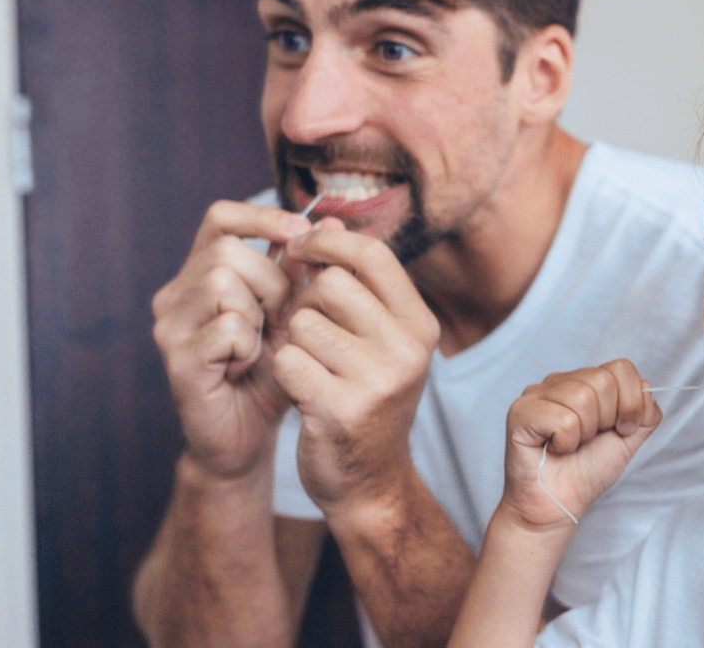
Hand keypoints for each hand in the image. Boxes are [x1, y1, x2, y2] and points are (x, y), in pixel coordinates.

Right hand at [151, 200, 312, 478]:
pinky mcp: (176, 359)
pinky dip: (249, 346)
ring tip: (261, 344)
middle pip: (227, 251)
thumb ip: (304, 270)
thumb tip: (331, 220)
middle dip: (270, 281)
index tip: (300, 232)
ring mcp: (170, 327)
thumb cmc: (272, 372)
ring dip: (259, 314)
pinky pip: (227, 328)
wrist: (248, 436)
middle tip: (279, 318)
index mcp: (200, 275)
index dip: (261, 217)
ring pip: (222, 283)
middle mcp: (176, 294)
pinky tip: (246, 367)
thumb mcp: (294, 314)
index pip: (220, 218)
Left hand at [272, 218, 440, 514]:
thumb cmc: (365, 397)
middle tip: (305, 329)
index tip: (301, 250)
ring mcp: (378, 382)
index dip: (328, 243)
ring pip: (303, 323)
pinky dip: (282, 372)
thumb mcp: (375, 338)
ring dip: (291, 341)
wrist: (369, 482)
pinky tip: (299, 391)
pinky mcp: (341, 410)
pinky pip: (287, 361)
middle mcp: (408, 349)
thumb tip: (325, 220)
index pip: (372, 255)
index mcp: (421, 324)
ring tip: (307, 365)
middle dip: (305, 302)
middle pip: (331, 285)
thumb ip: (353, 283)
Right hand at [499, 360, 661, 530]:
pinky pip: (563, 419)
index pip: (621, 368)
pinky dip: (566, 443)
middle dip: (606, 420)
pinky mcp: (520, 412)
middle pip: (602, 380)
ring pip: (582, 398)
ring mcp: (536, 394)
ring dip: (584, 433)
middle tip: (589, 441)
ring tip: (569, 446)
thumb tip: (646, 387)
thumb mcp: (627, 440)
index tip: (621, 430)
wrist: (558, 507)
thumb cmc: (587, 473)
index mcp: (585, 382)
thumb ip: (644, 413)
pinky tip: (554, 449)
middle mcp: (559, 382)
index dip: (630, 402)